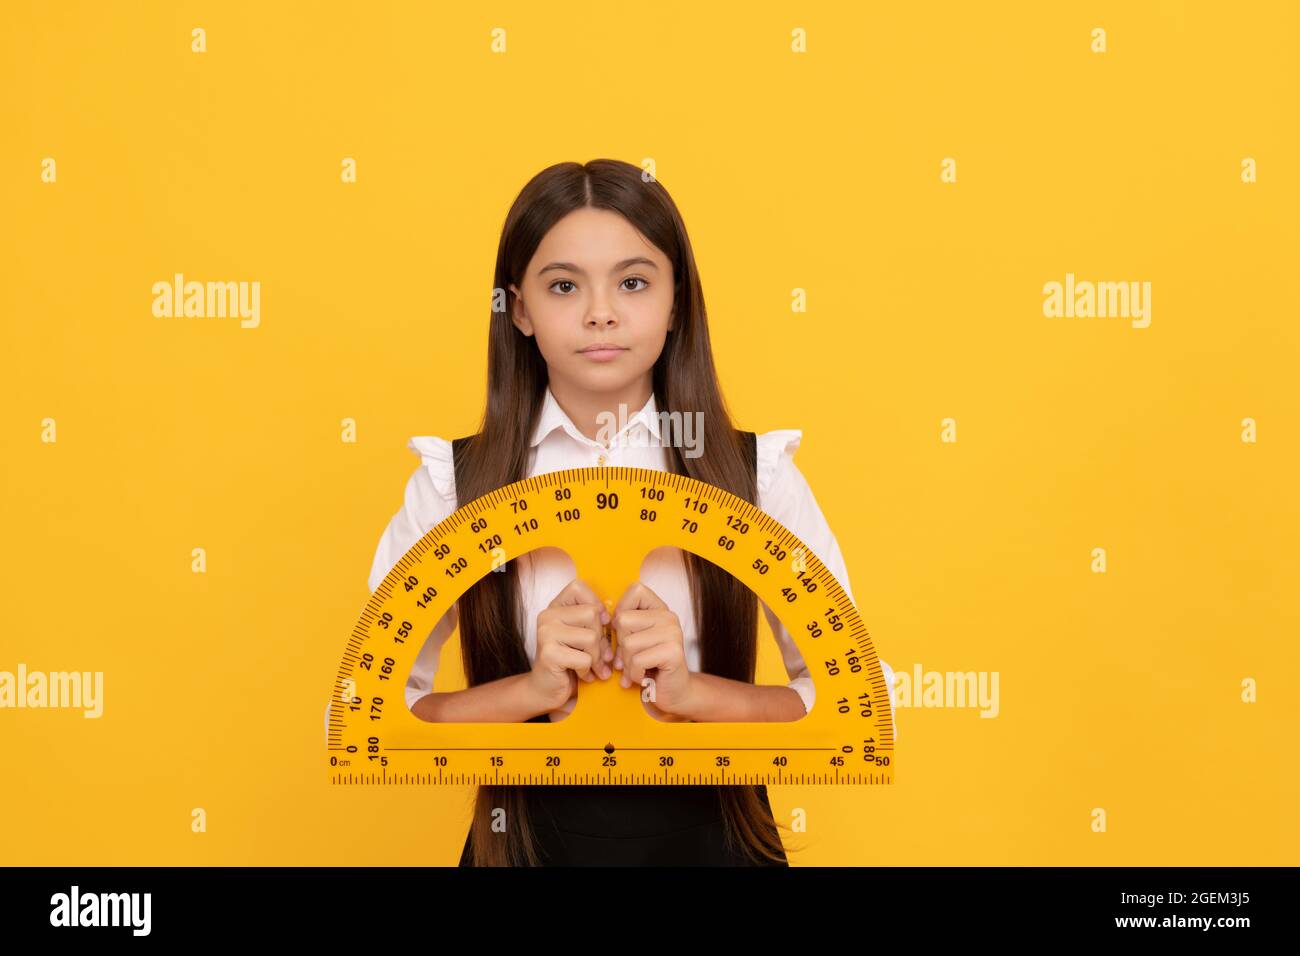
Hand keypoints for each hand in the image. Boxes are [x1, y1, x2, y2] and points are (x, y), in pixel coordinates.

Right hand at [527, 577, 614, 711]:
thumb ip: (593, 621)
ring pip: (591, 637)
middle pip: (591, 614)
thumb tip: (612, 619)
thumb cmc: (569, 660)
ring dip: (597, 658)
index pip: (578, 587)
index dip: (596, 604)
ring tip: (594, 667)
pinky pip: (584, 658)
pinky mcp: (548, 654)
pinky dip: (588, 670)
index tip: (601, 624)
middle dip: (602, 639)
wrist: (546, 689)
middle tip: (602, 656)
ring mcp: (545, 633)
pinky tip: (582, 674)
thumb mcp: (582, 635)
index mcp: (555, 607)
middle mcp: (547, 616)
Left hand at [610, 582, 692, 717]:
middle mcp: (669, 616)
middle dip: (620, 645)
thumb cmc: (648, 666)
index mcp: (659, 609)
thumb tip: (600, 618)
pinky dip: (634, 674)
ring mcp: (673, 633)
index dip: (621, 611)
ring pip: (628, 643)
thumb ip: (623, 624)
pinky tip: (643, 678)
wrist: (672, 693)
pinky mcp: (673, 652)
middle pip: (624, 620)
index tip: (625, 633)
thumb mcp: (633, 640)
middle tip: (629, 660)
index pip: (635, 590)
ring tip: (636, 670)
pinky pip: (638, 660)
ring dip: (627, 664)